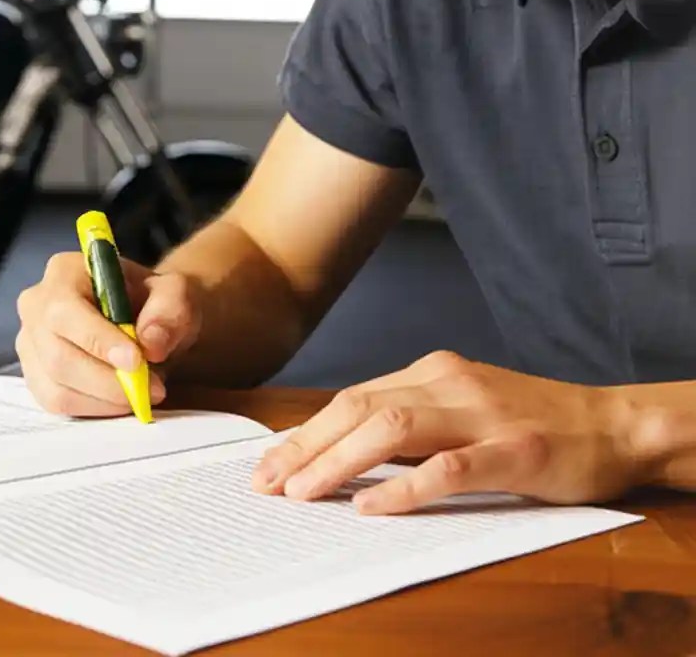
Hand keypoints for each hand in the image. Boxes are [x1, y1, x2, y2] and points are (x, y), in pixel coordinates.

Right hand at [15, 252, 201, 415]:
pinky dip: (94, 409)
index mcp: (63, 273)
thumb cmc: (153, 301)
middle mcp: (35, 306)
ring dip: (104, 400)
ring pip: (56, 388)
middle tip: (150, 388)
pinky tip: (120, 401)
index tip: (136, 362)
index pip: (65, 311)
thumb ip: (169, 311)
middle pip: (58, 357)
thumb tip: (150, 343)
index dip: (97, 341)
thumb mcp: (175, 294)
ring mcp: (29, 344)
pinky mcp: (35, 375)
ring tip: (141, 394)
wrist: (145, 318)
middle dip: (107, 381)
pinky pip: (57, 404)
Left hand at [250, 351, 655, 513]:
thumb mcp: (459, 409)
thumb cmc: (530, 424)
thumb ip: (407, 423)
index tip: (266, 465)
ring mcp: (483, 414)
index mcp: (431, 373)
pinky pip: (450, 467)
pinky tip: (372, 507)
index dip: (304, 433)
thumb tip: (336, 454)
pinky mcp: (515, 448)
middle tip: (267, 484)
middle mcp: (449, 383)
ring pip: (393, 429)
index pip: (350, 399)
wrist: (615, 425)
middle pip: (358, 408)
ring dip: (339, 462)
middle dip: (305, 447)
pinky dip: (406, 488)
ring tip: (303, 493)